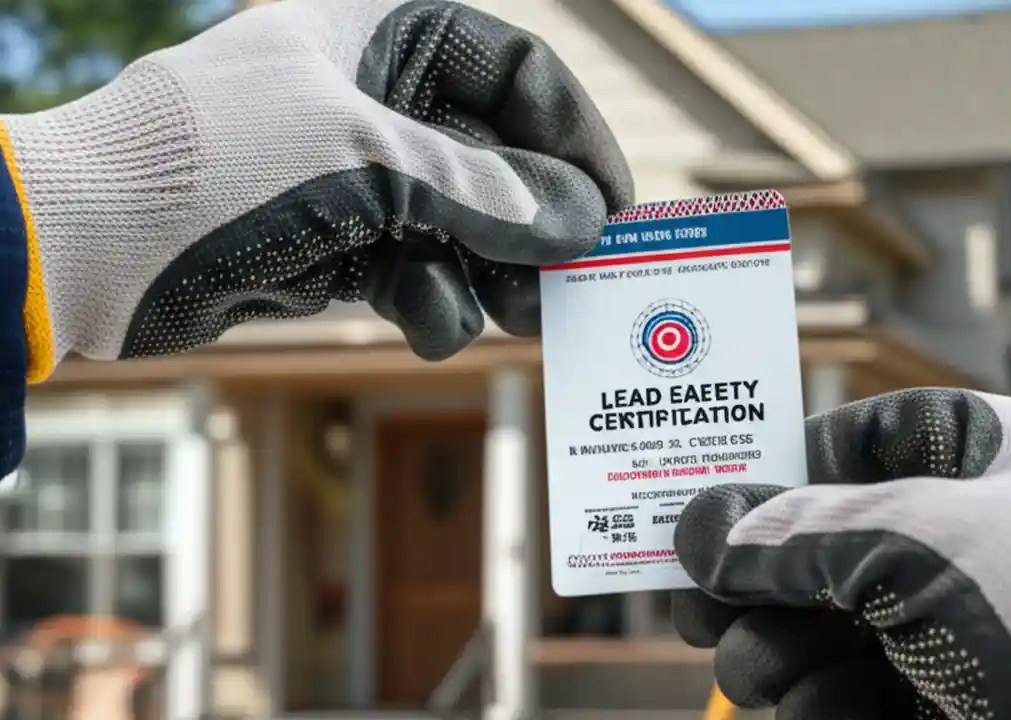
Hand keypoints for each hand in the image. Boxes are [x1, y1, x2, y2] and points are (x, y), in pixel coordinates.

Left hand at [4, 0, 630, 374]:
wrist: (87, 241)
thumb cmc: (217, 161)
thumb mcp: (368, 161)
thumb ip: (484, 191)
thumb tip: (580, 221)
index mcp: (387, 32)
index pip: (518, 72)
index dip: (573, 139)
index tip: (614, 211)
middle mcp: (381, 96)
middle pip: (501, 157)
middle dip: (537, 225)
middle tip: (576, 286)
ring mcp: (359, 171)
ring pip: (465, 224)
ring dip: (494, 274)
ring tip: (518, 319)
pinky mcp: (338, 240)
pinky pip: (417, 270)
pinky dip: (432, 302)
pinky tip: (432, 328)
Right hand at [672, 389, 1010, 718]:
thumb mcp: (920, 540)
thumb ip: (799, 528)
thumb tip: (699, 528)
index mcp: (1003, 458)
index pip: (870, 439)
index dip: (786, 469)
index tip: (712, 505)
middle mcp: (987, 537)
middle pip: (837, 543)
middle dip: (763, 577)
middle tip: (694, 606)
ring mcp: (976, 628)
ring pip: (837, 626)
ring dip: (778, 649)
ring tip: (753, 672)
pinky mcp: (961, 704)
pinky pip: (858, 691)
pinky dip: (820, 705)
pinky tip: (807, 714)